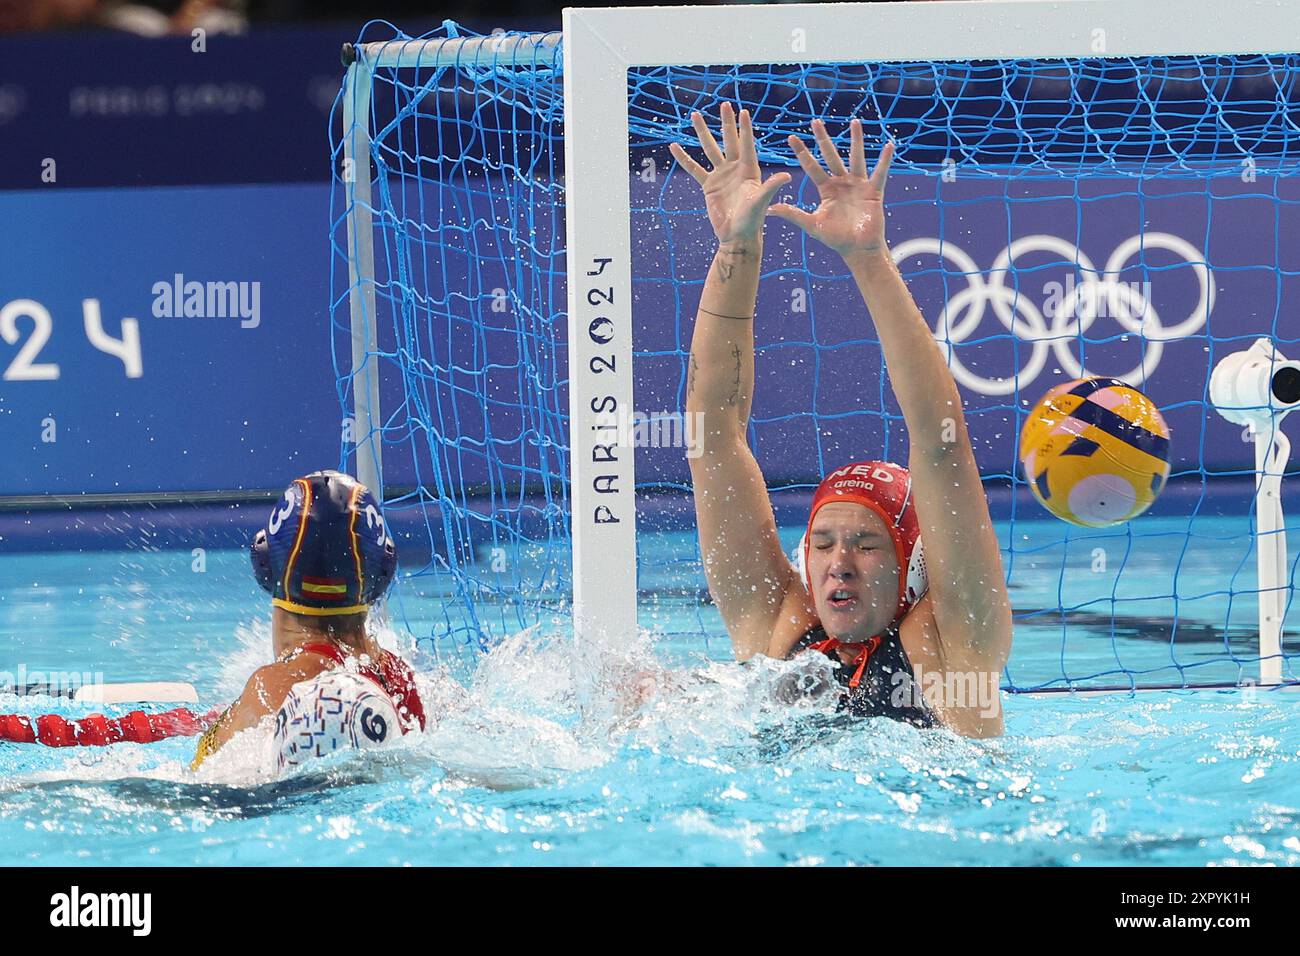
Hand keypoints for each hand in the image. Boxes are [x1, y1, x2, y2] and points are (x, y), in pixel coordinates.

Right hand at [669, 102, 791, 245]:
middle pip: (729, 140)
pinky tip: (675, 146)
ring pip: (710, 149)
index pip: (747, 144)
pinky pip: (694, 168)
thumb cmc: (752, 220)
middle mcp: (735, 169)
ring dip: (703, 132)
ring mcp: (721, 175)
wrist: (736, 235)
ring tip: (695, 115)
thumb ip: (771, 187)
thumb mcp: (761, 202)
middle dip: (726, 123)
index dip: (745, 129)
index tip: (743, 111)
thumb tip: (787, 176)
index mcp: (749, 170)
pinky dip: (684, 158)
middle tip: (724, 105)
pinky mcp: (709, 185)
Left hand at [768, 118, 894, 261]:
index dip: (802, 152)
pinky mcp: (873, 191)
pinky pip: (880, 173)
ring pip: (856, 157)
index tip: (791, 137)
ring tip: (855, 122)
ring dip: (856, 140)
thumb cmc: (836, 238)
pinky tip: (889, 146)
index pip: (812, 167)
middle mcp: (841, 182)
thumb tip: (769, 209)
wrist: (857, 249)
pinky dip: (884, 160)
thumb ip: (793, 214)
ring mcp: (858, 185)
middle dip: (823, 139)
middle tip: (815, 121)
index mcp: (826, 189)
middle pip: (831, 155)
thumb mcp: (811, 225)